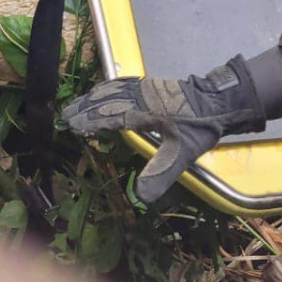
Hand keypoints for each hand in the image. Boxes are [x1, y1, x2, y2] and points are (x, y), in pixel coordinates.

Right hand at [62, 62, 263, 203]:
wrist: (217, 100)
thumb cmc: (199, 127)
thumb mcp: (184, 153)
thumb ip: (162, 173)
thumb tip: (140, 197)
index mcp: (147, 110)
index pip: (112, 115)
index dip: (91, 120)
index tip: (71, 125)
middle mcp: (142, 95)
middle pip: (108, 99)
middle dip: (85, 106)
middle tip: (64, 115)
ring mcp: (146, 87)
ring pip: (113, 89)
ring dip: (93, 96)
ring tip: (76, 104)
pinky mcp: (150, 85)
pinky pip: (122, 84)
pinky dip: (106, 87)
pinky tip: (102, 91)